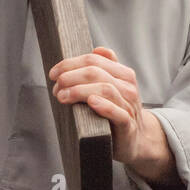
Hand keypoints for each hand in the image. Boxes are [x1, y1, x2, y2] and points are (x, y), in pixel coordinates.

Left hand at [49, 47, 161, 169]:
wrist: (137, 139)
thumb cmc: (119, 111)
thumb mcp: (115, 87)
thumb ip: (107, 68)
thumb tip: (97, 49)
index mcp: (124, 74)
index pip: (94, 60)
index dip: (70, 64)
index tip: (53, 73)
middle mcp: (128, 87)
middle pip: (96, 73)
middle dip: (70, 77)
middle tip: (56, 87)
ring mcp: (129, 106)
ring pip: (105, 89)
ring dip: (79, 91)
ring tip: (63, 96)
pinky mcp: (128, 126)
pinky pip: (118, 113)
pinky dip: (104, 106)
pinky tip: (91, 102)